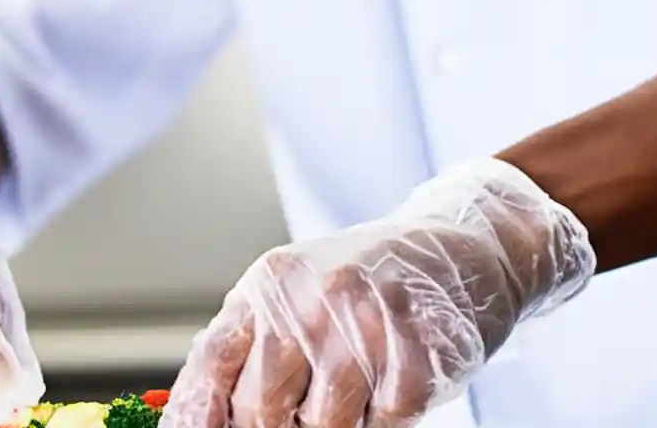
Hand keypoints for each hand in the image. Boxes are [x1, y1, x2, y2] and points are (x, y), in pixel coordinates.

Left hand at [162, 158, 595, 427]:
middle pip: (260, 409)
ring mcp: (366, 325)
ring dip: (334, 425)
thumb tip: (200, 418)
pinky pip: (384, 424)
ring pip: (323, 427)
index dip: (194, 416)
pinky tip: (389, 383)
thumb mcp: (296, 295)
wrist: (462, 247)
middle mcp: (312, 299)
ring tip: (352, 391)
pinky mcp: (418, 354)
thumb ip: (250, 348)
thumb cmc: (367, 282)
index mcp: (270, 284)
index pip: (211, 362)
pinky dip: (383, 419)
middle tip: (299, 417)